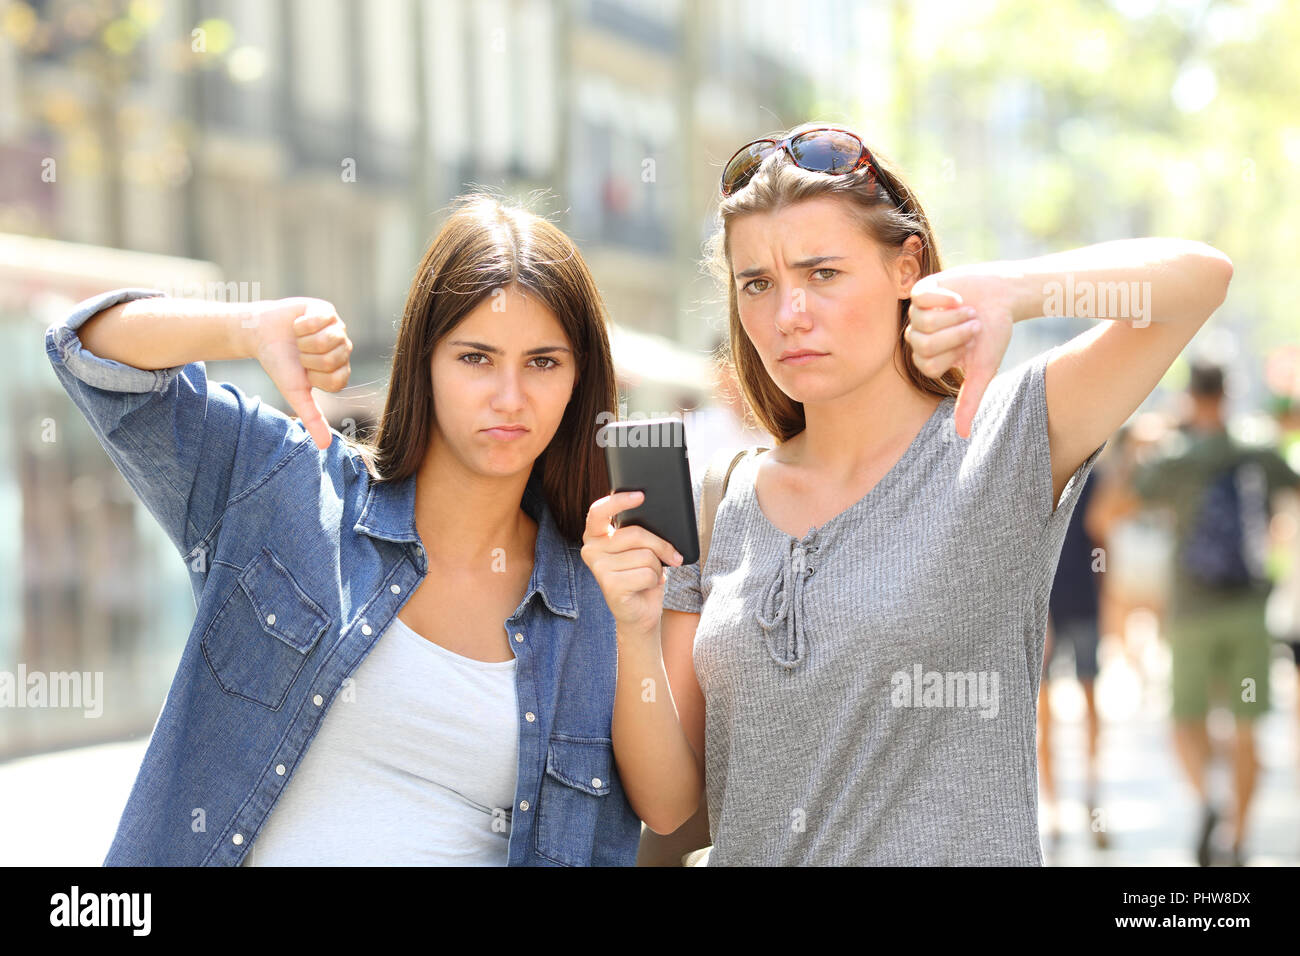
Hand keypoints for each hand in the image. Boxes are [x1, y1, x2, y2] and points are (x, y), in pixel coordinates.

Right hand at [246, 298, 351, 449]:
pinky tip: (298, 325)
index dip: (314, 376)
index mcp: (339, 371)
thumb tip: (325, 447)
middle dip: (307, 357)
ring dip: (305, 341)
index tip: (304, 371)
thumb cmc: (280, 364)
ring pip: (330, 339)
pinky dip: (302, 324)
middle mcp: (343, 351)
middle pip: (333, 359)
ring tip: (298, 339)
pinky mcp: (328, 310)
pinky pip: (322, 319)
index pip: (337, 380)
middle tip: (299, 354)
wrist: (260, 334)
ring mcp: (338, 329)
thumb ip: (312, 419)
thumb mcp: (295, 394)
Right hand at [581, 491, 684, 636]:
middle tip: (672, 556)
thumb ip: (640, 531)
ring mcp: (598, 568)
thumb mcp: (641, 548)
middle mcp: (590, 549)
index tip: (641, 495)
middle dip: (661, 545)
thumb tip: (660, 519)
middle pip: (636, 533)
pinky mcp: (609, 586)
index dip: (619, 500)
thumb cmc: (641, 574)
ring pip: (646, 555)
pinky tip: (646, 586)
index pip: (599, 510)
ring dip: (657, 567)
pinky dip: (655, 580)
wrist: (639, 612)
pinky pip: (647, 573)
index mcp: (596, 535)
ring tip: (650, 575)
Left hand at [905, 269, 1015, 438]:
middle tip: (974, 324)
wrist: (1004, 295)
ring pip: (922, 321)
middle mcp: (920, 336)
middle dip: (954, 333)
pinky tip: (957, 296)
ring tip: (970, 309)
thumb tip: (963, 435)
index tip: (973, 342)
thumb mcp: (983, 369)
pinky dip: (943, 297)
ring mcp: (919, 313)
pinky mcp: (922, 290)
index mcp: (931, 357)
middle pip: (923, 344)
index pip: (927, 364)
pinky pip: (919, 298)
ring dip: (953, 315)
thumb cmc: (994, 333)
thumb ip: (970, 400)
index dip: (953, 352)